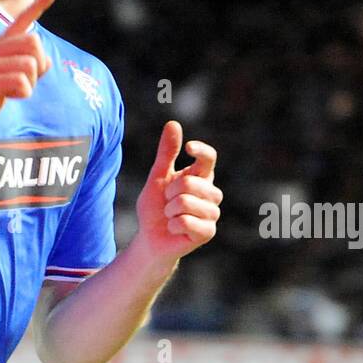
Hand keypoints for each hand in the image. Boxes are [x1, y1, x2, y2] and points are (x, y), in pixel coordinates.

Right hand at [0, 0, 56, 133]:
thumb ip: (21, 70)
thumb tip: (47, 62)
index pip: (20, 21)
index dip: (38, 5)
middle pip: (34, 41)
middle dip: (39, 65)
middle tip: (26, 82)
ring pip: (30, 63)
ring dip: (30, 83)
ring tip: (14, 93)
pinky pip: (20, 80)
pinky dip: (23, 92)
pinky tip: (8, 97)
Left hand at [135, 120, 220, 261]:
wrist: (151, 239)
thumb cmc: (156, 208)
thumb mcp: (157, 177)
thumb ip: (167, 153)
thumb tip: (173, 123)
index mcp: (201, 177)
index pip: (209, 158)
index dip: (201, 151)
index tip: (188, 148)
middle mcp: (211, 193)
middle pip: (190, 182)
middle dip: (170, 193)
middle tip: (167, 203)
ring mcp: (212, 213)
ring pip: (186, 202)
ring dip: (170, 210)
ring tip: (171, 216)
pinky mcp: (208, 232)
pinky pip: (186, 222)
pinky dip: (173, 225)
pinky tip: (175, 229)